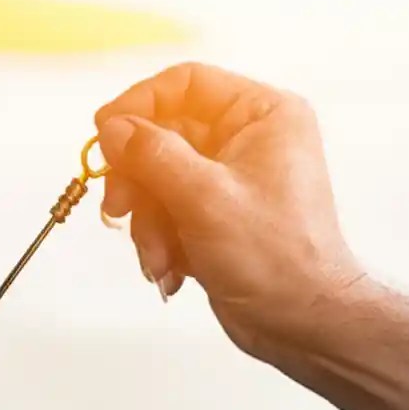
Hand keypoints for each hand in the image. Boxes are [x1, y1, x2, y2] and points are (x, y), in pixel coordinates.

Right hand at [95, 62, 365, 358]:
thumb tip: (112, 127)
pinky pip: (165, 209)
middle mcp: (247, 138)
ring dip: (147, 220)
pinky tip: (170, 269)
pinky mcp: (214, 213)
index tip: (105, 134)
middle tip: (118, 208)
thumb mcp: (205, 198)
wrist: (303, 324)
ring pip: (157, 177)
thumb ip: (152, 154)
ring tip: (158, 256)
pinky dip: (159, 239)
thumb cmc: (274, 258)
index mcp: (263, 115)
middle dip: (138, 180)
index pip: (185, 84)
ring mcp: (229, 178)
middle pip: (162, 134)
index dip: (139, 104)